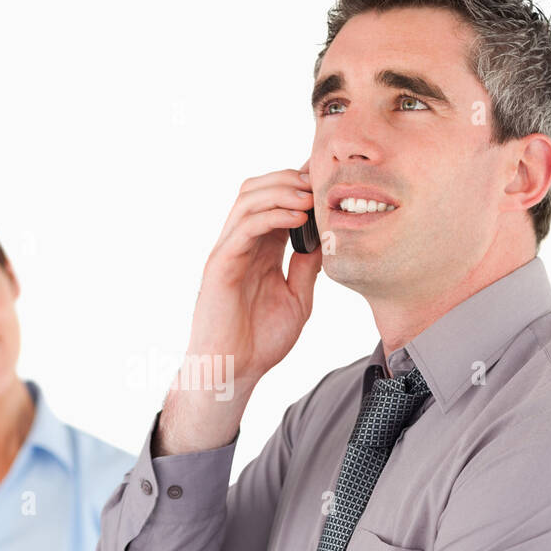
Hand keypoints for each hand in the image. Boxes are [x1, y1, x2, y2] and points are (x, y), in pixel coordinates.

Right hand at [190, 160, 321, 386]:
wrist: (234, 372)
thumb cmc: (260, 341)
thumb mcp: (297, 298)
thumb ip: (307, 267)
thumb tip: (327, 238)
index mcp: (259, 250)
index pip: (275, 203)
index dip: (299, 186)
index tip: (329, 182)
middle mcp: (241, 245)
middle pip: (258, 190)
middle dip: (290, 179)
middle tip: (320, 183)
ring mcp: (229, 251)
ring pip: (248, 199)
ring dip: (282, 190)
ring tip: (311, 196)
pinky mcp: (221, 264)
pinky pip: (244, 227)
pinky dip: (271, 215)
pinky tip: (298, 217)